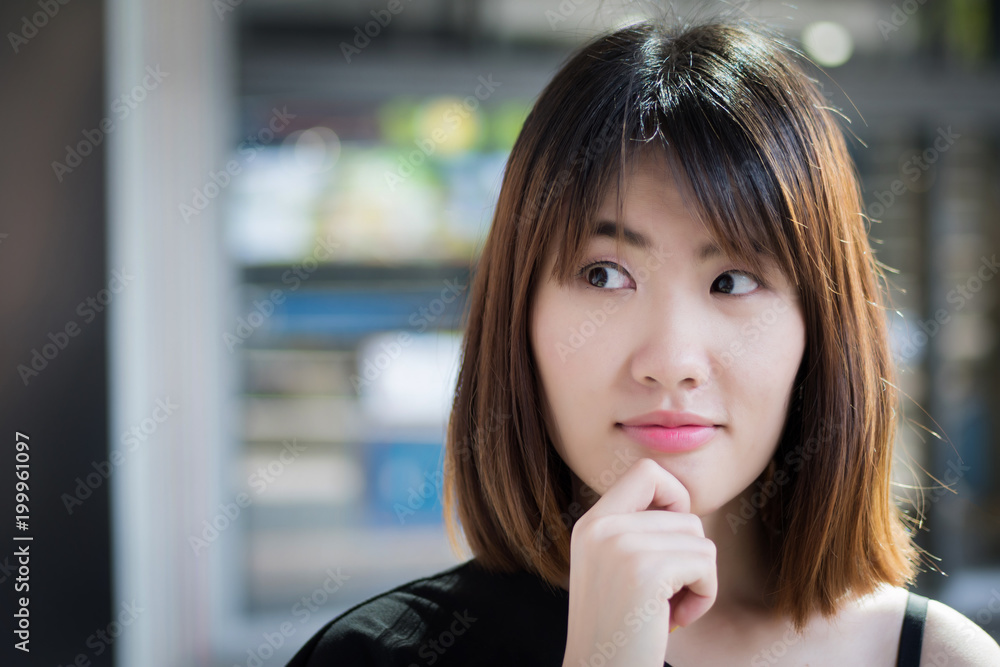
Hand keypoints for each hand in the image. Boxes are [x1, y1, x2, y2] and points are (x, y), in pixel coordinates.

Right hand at [561, 457, 717, 666]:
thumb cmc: (620, 630)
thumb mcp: (613, 567)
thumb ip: (636, 531)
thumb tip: (683, 499)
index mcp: (590, 524)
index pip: (647, 472)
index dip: (674, 498)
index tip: (669, 540)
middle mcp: (600, 527)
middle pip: (684, 512)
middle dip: (690, 554)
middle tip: (668, 591)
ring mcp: (620, 546)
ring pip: (699, 538)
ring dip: (698, 579)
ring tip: (668, 609)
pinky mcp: (646, 571)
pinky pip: (705, 563)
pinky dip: (703, 595)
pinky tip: (676, 619)